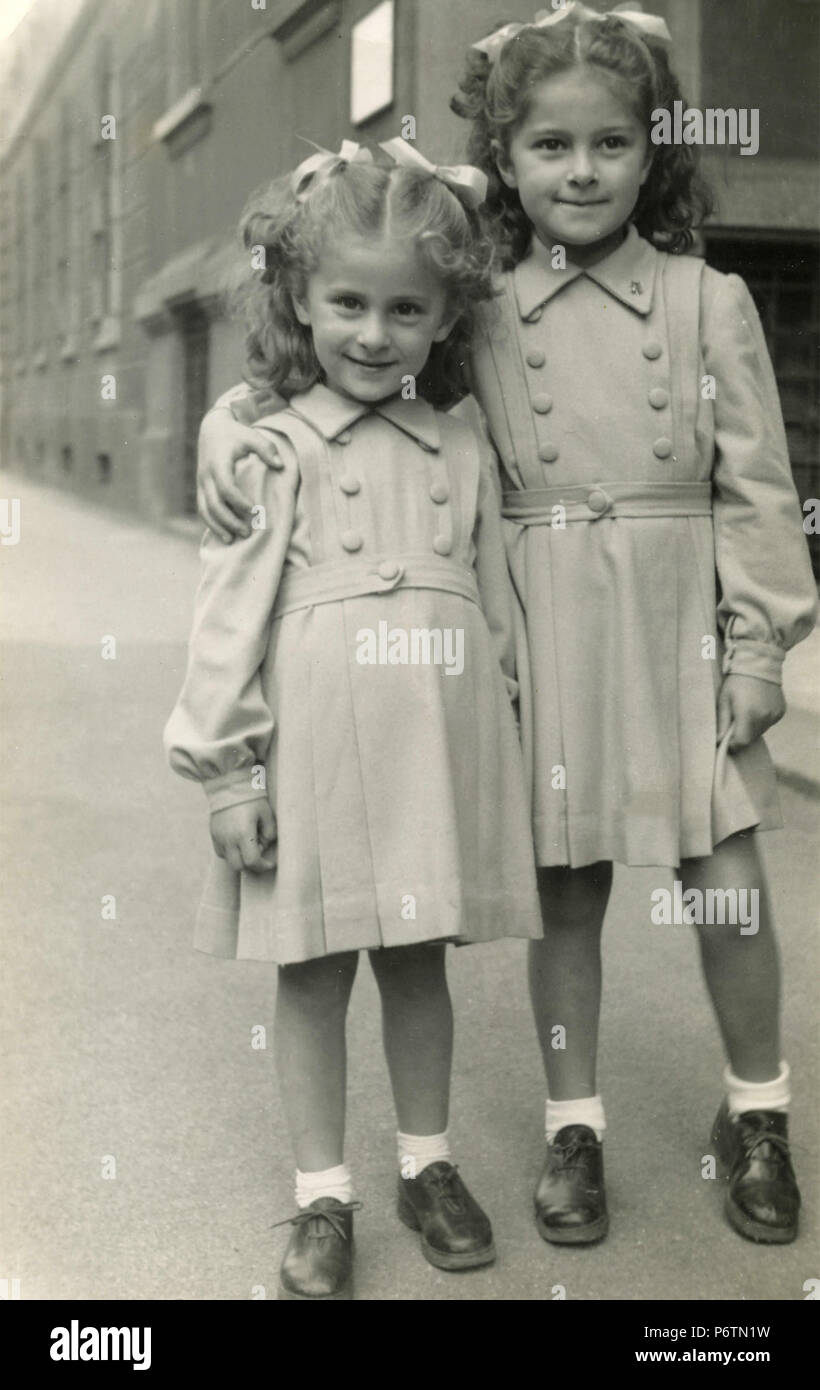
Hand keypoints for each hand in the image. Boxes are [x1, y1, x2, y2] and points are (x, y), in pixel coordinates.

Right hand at [197, 409, 279, 542]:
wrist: (212, 429)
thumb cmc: (235, 434)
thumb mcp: (251, 435)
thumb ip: (266, 448)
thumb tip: (280, 465)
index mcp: (218, 463)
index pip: (226, 487)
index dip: (238, 501)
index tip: (254, 510)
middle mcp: (206, 475)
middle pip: (214, 504)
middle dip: (229, 521)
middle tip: (247, 533)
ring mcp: (201, 483)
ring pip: (204, 510)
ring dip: (217, 526)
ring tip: (231, 540)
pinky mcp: (200, 488)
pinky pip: (202, 509)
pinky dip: (211, 523)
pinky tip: (224, 534)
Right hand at [210, 800, 276, 872]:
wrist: (230, 784)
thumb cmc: (252, 798)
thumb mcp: (267, 814)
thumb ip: (270, 833)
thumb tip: (265, 844)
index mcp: (243, 833)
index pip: (252, 861)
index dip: (263, 866)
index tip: (270, 863)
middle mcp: (228, 839)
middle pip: (238, 866)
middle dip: (250, 864)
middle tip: (259, 852)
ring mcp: (218, 837)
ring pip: (228, 860)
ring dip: (239, 858)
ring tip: (247, 842)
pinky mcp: (213, 833)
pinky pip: (220, 851)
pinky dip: (230, 852)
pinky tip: (237, 840)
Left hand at [716, 674, 785, 750]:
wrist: (760, 663)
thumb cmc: (737, 680)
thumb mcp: (724, 699)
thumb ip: (722, 722)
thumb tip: (719, 741)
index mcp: (748, 715)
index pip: (741, 742)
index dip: (732, 745)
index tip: (726, 741)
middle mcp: (764, 717)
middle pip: (751, 738)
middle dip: (741, 735)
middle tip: (734, 722)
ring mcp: (774, 715)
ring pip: (760, 731)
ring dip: (751, 728)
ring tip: (745, 711)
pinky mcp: (781, 712)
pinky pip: (768, 723)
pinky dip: (761, 720)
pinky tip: (757, 706)